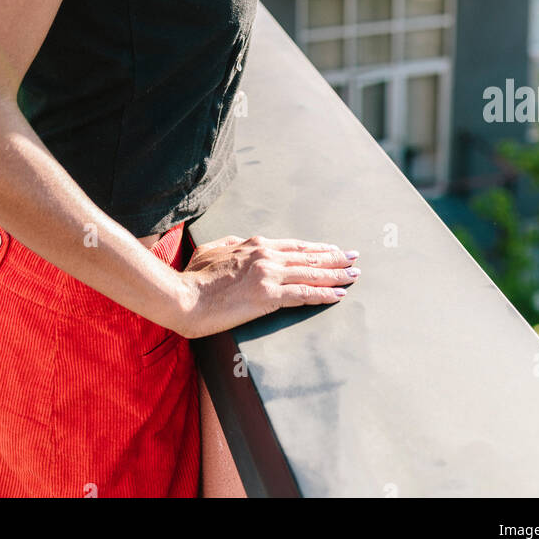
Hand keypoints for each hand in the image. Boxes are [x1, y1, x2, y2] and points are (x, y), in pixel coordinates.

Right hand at [171, 234, 359, 338]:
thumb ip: (230, 244)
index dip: (316, 248)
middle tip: (354, 258)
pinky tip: (339, 295)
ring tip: (354, 275)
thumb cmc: (194, 278)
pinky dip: (324, 294)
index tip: (333, 249)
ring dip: (336, 275)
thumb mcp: (211, 250)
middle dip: (334, 258)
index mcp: (254, 245)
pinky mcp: (268, 296)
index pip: (294, 246)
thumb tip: (241, 242)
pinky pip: (304, 294)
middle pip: (309, 257)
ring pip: (311, 273)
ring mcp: (269, 274)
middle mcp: (266, 255)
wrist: (184, 297)